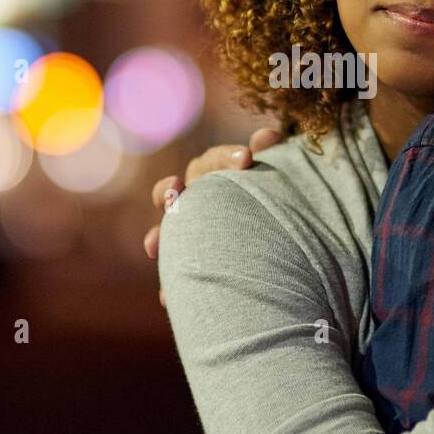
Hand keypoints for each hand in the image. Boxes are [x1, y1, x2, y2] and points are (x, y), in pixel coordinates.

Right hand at [145, 127, 283, 305]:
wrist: (280, 244)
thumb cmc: (274, 200)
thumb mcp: (279, 176)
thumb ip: (272, 153)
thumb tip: (268, 136)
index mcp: (216, 176)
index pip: (212, 162)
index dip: (225, 159)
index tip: (247, 160)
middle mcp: (196, 200)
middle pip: (174, 192)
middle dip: (170, 191)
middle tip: (176, 190)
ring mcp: (188, 233)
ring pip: (166, 232)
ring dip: (159, 236)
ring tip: (154, 246)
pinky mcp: (189, 264)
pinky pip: (175, 274)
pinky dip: (171, 285)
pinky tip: (169, 297)